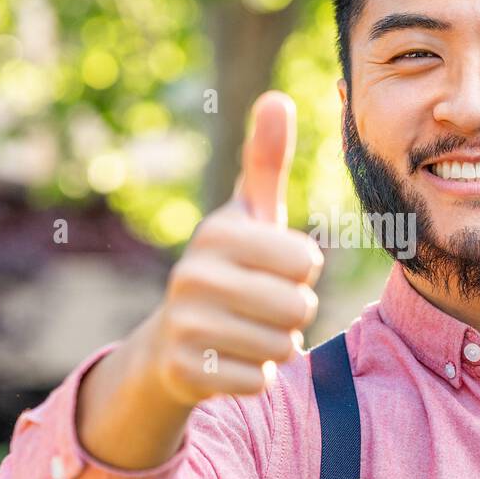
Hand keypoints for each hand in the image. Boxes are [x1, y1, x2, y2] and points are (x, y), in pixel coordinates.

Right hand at [145, 90, 322, 404]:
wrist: (172, 339)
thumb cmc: (230, 267)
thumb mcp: (248, 216)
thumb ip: (265, 162)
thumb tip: (277, 98)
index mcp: (217, 232)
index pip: (306, 262)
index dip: (301, 272)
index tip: (272, 269)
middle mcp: (193, 274)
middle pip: (298, 307)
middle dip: (293, 313)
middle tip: (262, 305)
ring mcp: (185, 324)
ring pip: (282, 346)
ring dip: (276, 345)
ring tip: (247, 330)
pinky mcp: (185, 370)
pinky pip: (260, 380)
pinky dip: (257, 376)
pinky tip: (232, 360)